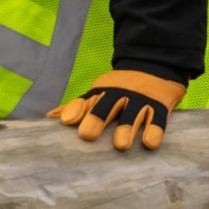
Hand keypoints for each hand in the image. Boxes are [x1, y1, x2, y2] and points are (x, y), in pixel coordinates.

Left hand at [47, 69, 186, 150]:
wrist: (154, 63)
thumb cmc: (120, 87)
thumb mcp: (98, 92)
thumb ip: (77, 106)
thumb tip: (49, 118)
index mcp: (102, 92)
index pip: (87, 101)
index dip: (76, 110)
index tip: (66, 121)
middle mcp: (119, 95)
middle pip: (106, 107)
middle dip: (96, 119)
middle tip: (87, 135)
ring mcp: (140, 100)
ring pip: (132, 115)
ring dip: (126, 128)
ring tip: (120, 145)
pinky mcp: (159, 106)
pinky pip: (158, 120)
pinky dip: (154, 131)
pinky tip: (149, 143)